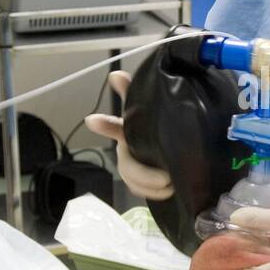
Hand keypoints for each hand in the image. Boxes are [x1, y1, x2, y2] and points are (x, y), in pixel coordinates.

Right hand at [85, 71, 174, 200]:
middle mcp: (128, 151)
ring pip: (134, 183)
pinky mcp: (145, 184)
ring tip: (171, 186)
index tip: (93, 120)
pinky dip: (155, 194)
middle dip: (144, 175)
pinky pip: (143, 192)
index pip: (113, 127)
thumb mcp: (150, 109)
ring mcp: (135, 169)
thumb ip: (133, 93)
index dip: (105, 124)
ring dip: (151, 188)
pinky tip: (170, 192)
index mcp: (127, 133)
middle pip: (127, 167)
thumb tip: (115, 74)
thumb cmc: (158, 126)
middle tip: (166, 179)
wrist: (176, 146)